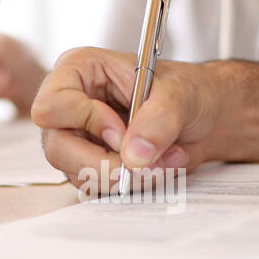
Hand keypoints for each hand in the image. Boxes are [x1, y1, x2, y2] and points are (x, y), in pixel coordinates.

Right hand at [31, 47, 230, 187]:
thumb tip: (134, 155)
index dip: (87, 122)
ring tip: (165, 158)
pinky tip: (157, 167)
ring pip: (78, 174)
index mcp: (79, 71)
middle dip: (105, 162)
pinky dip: (132, 185)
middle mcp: (71, 106)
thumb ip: (159, 119)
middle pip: (57, 148)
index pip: (52, 106)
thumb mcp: (181, 94)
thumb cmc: (189, 90)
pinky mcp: (91, 164)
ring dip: (127, 176)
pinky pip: (98, 187)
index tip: (123, 130)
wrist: (205, 117)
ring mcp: (79, 138)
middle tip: (146, 162)